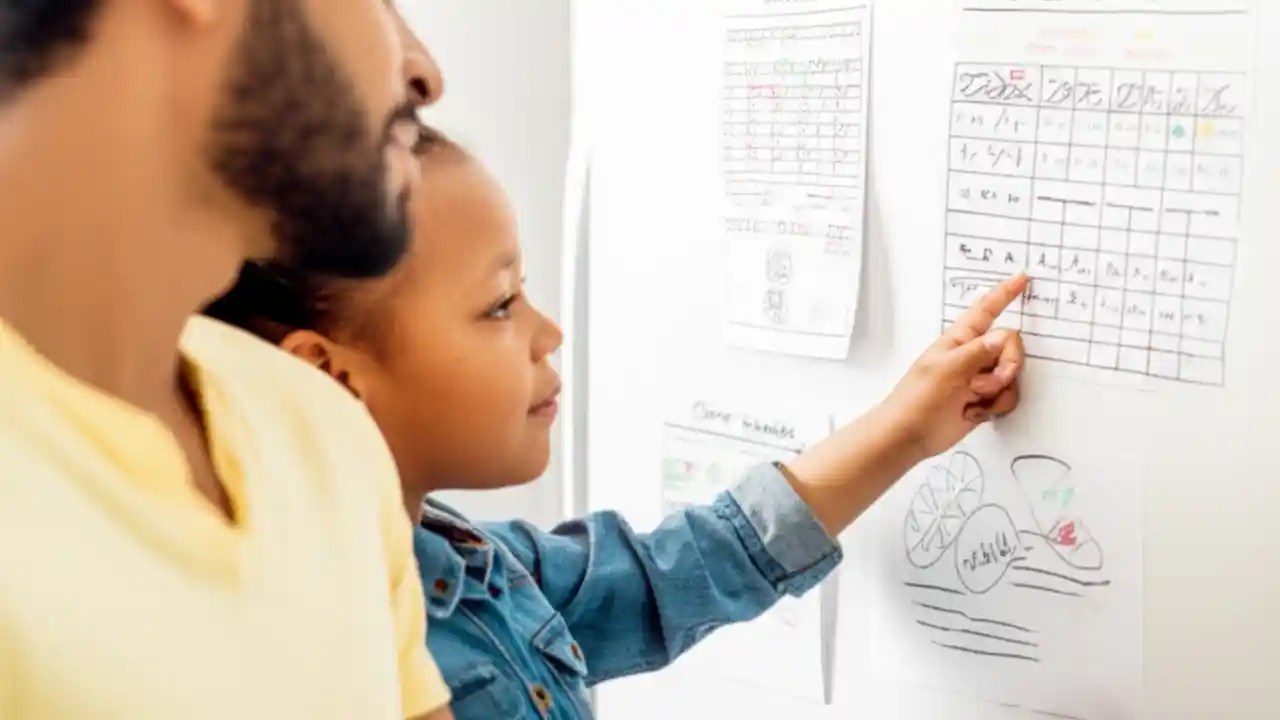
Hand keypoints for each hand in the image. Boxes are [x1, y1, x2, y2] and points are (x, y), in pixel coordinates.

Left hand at [879, 273, 1028, 461]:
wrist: (910, 435)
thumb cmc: (918, 399)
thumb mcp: (946, 370)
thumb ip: (978, 352)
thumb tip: (1006, 335)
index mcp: (959, 340)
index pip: (986, 310)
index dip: (1004, 294)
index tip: (1022, 278)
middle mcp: (973, 355)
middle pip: (1011, 346)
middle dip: (1008, 365)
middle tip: (984, 383)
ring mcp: (980, 378)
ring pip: (1013, 375)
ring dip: (998, 391)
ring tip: (972, 400)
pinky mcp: (984, 399)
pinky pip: (1009, 396)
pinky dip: (997, 406)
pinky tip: (974, 413)